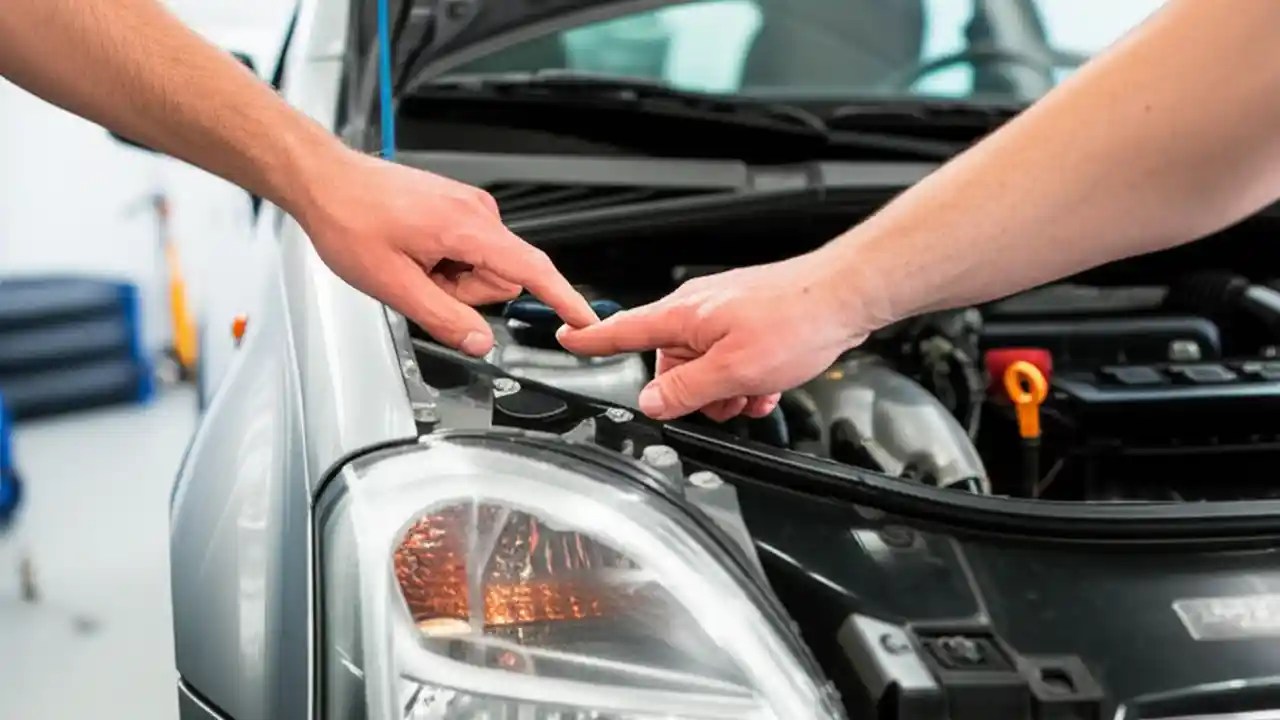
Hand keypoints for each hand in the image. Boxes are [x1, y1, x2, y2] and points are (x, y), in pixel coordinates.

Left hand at [296, 149, 596, 355]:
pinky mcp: (456, 209)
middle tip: (420, 283)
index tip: (586, 321)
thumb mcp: (393, 285)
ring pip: (483, 267)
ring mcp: (467, 207)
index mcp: (467, 227)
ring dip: (452, 280)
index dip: (563, 299)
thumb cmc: (350, 219)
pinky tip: (412, 252)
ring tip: (411, 264)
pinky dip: (445, 263)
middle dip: (465, 294)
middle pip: (502, 277)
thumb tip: (480, 342)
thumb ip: (444, 318)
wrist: (324, 181)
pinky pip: (467, 251)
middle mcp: (476, 212)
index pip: (532, 269)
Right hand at [557, 249, 874, 420]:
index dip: (592, 339)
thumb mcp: (732, 370)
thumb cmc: (796, 319)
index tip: (567, 339)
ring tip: (754, 395)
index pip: (623, 330)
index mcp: (683, 315)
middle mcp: (699, 310)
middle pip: (671, 363)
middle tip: (723, 405)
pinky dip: (747, 379)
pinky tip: (768, 387)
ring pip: (706, 366)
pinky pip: (734, 359)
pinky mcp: (751, 321)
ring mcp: (726, 314)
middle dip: (694, 393)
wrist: (847, 295)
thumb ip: (686, 390)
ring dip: (726, 390)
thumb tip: (652, 402)